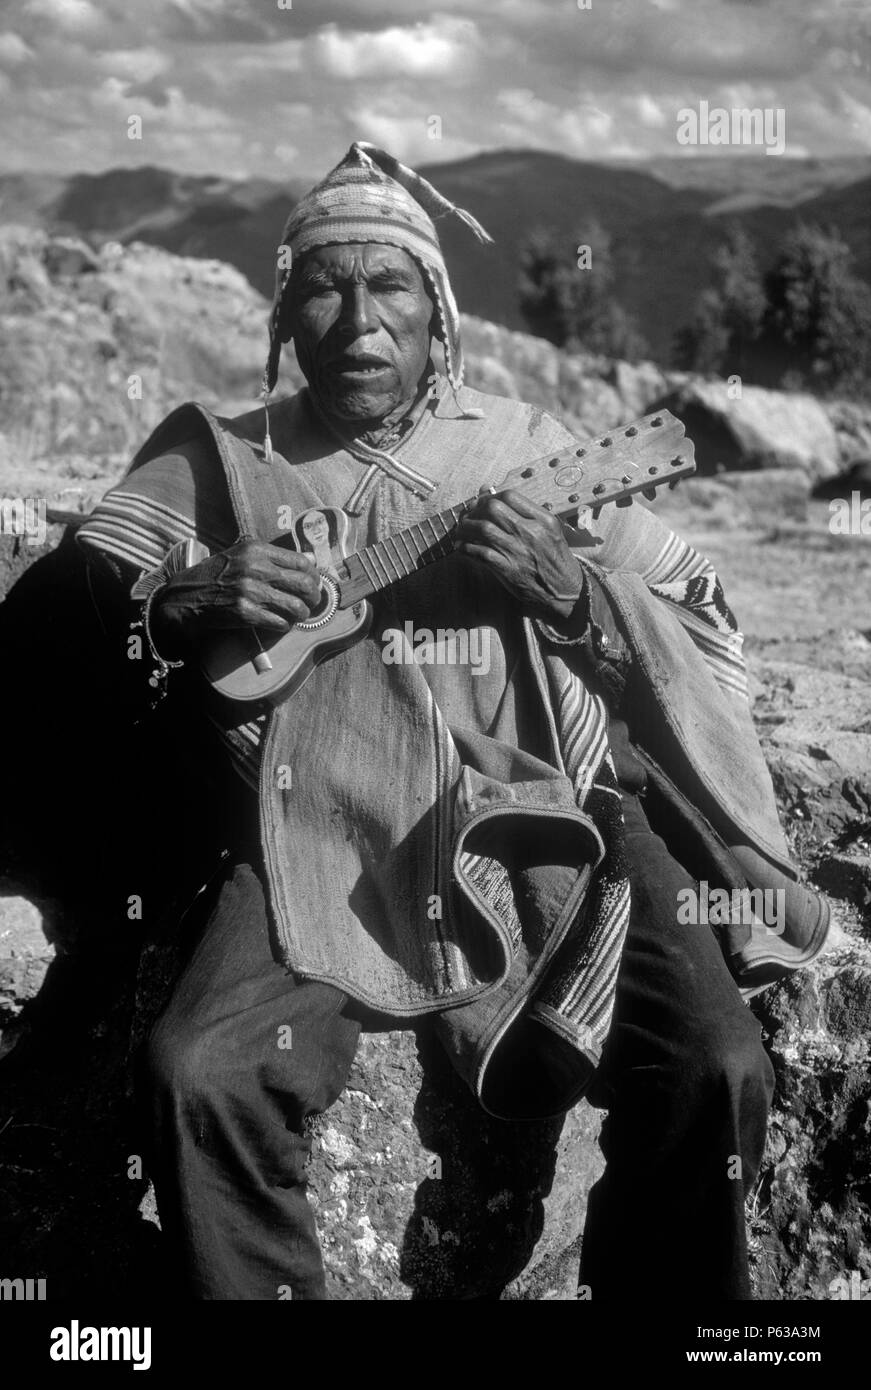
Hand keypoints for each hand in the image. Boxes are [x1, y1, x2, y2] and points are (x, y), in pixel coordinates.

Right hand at [150, 538, 320, 654]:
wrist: (184, 597)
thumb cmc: (216, 575)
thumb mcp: (242, 555)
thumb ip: (275, 556)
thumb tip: (312, 560)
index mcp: (256, 549)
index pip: (302, 562)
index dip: (314, 576)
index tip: (314, 585)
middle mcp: (255, 568)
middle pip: (305, 584)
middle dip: (314, 598)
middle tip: (310, 603)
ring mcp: (250, 591)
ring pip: (297, 607)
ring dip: (301, 615)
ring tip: (296, 616)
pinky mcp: (245, 614)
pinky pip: (280, 623)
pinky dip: (284, 626)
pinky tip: (278, 623)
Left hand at [454, 489, 583, 622]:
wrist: (565, 591)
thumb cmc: (554, 558)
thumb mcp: (548, 530)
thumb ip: (521, 510)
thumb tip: (485, 489)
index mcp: (543, 520)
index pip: (510, 496)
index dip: (489, 497)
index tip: (481, 504)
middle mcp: (531, 532)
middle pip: (493, 509)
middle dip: (475, 510)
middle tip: (468, 516)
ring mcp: (519, 551)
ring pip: (483, 529)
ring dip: (466, 528)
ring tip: (461, 530)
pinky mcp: (508, 570)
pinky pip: (480, 553)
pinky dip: (466, 548)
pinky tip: (462, 547)